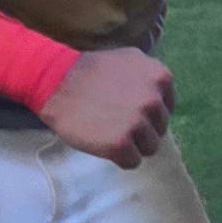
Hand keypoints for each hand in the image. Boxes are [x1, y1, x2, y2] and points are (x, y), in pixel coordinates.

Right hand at [38, 47, 174, 167]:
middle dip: (141, 128)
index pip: (167, 107)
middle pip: (160, 129)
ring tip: (110, 132)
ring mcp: (138, 122)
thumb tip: (160, 99)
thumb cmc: (88, 72)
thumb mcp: (128, 60)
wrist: (55, 82)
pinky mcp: (122, 143)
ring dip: (132, 144)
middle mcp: (153, 99)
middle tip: (116, 121)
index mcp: (159, 77)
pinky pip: (133, 161)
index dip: (148, 112)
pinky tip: (104, 143)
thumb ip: (148, 78)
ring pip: (150, 147)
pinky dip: (120, 158)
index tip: (128, 109)